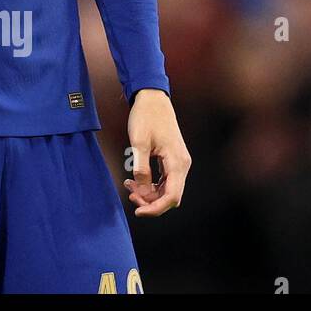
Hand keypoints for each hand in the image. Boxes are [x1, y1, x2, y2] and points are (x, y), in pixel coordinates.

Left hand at [124, 88, 190, 216]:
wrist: (152, 99)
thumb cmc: (145, 117)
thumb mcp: (139, 141)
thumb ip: (140, 166)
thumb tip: (141, 188)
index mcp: (177, 163)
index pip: (171, 196)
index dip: (155, 208)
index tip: (138, 211)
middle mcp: (182, 165)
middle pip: (170, 196)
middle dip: (150, 201)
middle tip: (129, 194)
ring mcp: (178, 163)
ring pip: (166, 189)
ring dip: (148, 193)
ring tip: (128, 185)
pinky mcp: (171, 160)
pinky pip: (163, 180)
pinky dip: (149, 184)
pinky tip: (133, 180)